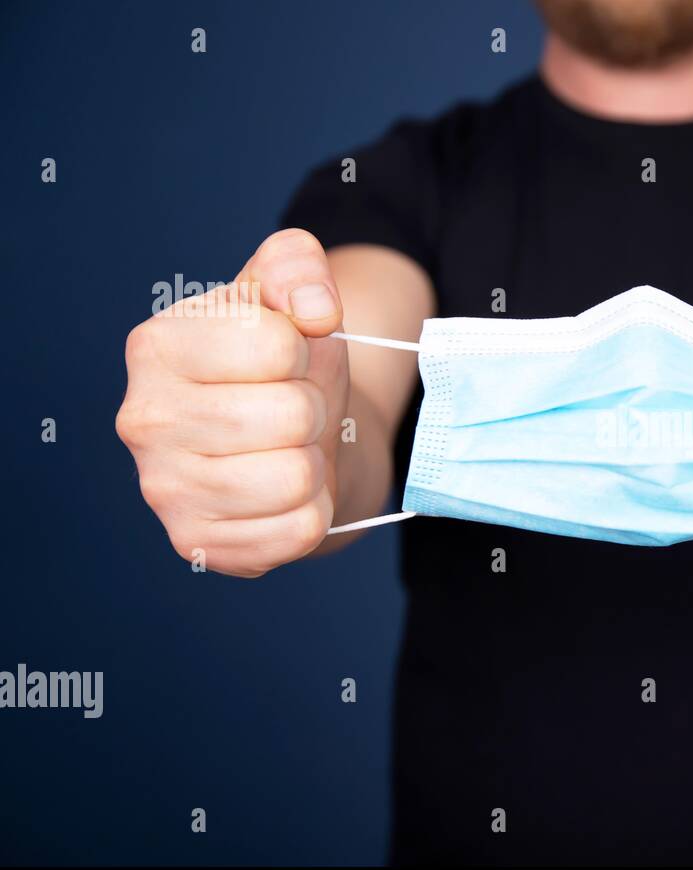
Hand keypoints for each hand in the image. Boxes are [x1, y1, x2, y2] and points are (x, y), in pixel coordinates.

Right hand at [117, 229, 348, 576]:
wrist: (294, 443)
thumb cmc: (285, 366)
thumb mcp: (291, 297)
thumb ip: (297, 266)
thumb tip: (315, 309)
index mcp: (156, 347)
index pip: (278, 346)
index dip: (304, 351)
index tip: (286, 359)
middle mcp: (142, 420)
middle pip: (292, 416)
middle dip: (312, 410)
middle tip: (291, 411)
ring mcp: (164, 490)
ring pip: (298, 478)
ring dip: (313, 463)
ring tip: (286, 450)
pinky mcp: (198, 544)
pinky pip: (299, 530)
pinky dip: (312, 513)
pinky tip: (281, 495)